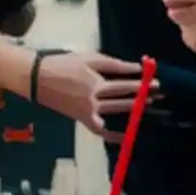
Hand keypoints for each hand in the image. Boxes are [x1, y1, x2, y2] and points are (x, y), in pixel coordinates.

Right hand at [35, 52, 157, 140]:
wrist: (38, 79)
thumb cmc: (64, 64)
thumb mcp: (89, 58)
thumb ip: (113, 64)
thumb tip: (134, 67)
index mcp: (94, 83)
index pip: (123, 84)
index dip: (140, 83)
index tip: (155, 81)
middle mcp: (93, 99)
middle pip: (122, 98)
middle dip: (141, 96)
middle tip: (158, 93)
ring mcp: (87, 111)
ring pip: (114, 112)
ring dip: (132, 109)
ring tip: (146, 106)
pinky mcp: (82, 119)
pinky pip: (100, 131)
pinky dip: (112, 135)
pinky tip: (126, 136)